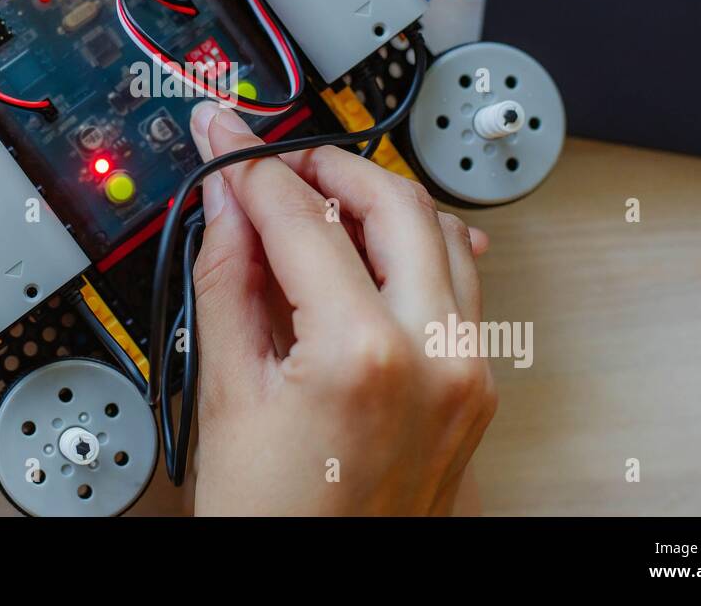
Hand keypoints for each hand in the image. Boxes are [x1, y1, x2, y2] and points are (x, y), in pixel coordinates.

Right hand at [187, 102, 495, 515]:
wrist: (322, 587)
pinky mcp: (476, 388)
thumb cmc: (275, 523)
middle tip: (273, 159)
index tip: (224, 138)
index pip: (301, 218)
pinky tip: (375, 246)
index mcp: (363, 355)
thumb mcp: (226, 391)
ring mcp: (469, 373)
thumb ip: (226, 275)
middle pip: (393, 201)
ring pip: (440, 232)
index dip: (250, 164)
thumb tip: (224, 201)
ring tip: (314, 203)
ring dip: (376, 200)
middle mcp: (435, 354)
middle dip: (326, 166)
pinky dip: (418, 247)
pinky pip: (461, 284)